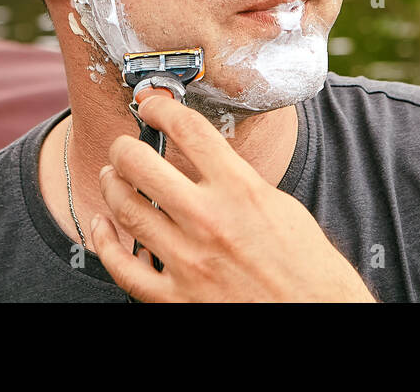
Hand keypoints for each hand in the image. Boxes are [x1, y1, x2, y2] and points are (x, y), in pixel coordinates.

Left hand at [91, 93, 375, 301]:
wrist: (316, 316)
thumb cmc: (308, 268)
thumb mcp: (281, 206)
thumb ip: (239, 182)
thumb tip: (207, 164)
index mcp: (242, 191)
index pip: (189, 130)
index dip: (162, 108)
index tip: (152, 104)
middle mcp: (209, 220)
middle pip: (142, 164)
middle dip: (124, 147)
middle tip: (123, 144)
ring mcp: (188, 261)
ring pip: (126, 209)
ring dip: (112, 186)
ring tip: (112, 176)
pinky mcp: (176, 298)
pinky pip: (123, 267)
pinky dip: (105, 242)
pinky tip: (103, 226)